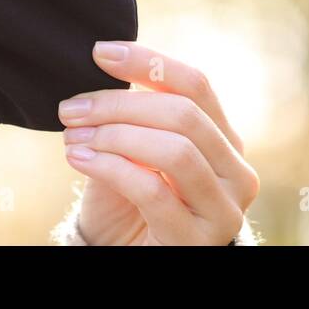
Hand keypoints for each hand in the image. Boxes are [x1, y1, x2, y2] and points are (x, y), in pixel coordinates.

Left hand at [59, 40, 259, 244]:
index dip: (149, 62)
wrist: (126, 255)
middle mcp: (237, 172)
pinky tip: (79, 159)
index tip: (100, 53)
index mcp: (225, 140)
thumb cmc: (131, 203)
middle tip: (72, 107)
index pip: (196, 85)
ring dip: (115, 136)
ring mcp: (224, 210)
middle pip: (184, 114)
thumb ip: (135, 116)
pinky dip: (110, 168)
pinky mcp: (198, 241)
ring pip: (175, 150)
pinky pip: (153, 191)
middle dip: (120, 104)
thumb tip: (106, 63)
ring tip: (74, 136)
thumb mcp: (135, 151)